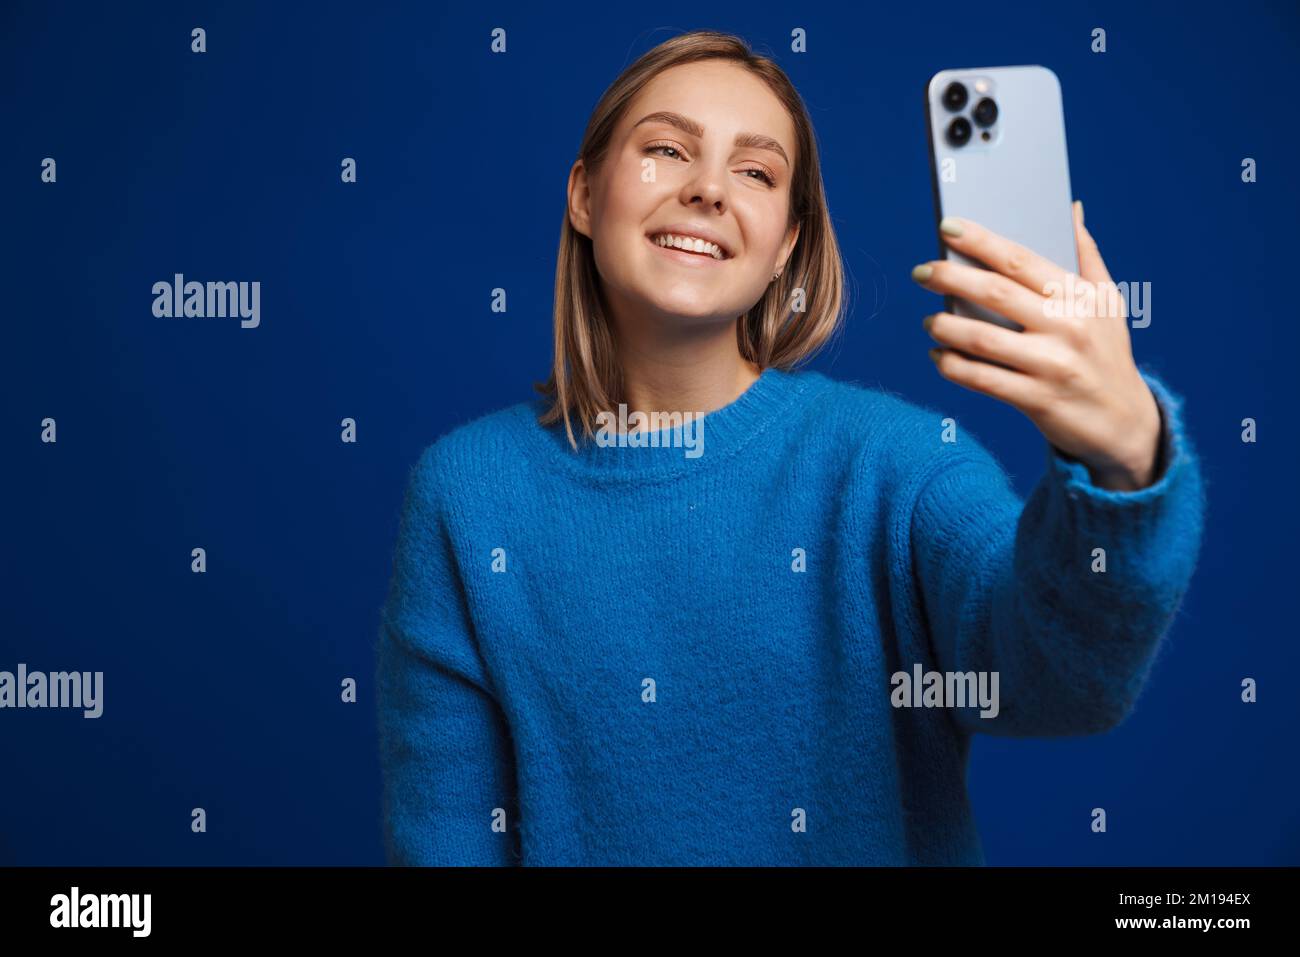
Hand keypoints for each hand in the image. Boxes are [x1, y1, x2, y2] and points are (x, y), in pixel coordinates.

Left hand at [912, 200, 1161, 490]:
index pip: (1021, 260)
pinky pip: (984, 380)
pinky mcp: (1038, 400)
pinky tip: (938, 355)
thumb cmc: (1107, 354)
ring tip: (929, 320)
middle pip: (996, 293)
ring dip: (946, 326)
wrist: (1125, 423)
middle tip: (921, 272)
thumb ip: (1087, 255)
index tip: (946, 226)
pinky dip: (954, 366)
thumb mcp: (1108, 303)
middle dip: (951, 278)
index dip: (981, 241)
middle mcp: (1067, 327)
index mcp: (1080, 297)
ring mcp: (1052, 365)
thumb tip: (1071, 208)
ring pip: (983, 339)